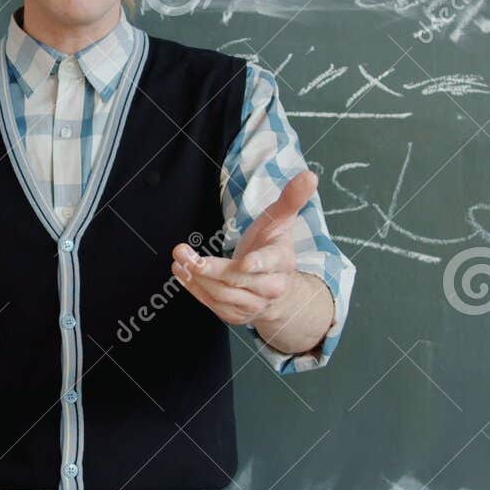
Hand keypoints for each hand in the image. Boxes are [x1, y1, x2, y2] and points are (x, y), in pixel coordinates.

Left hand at [170, 171, 317, 326]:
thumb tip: (310, 174)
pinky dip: (194, 288)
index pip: (271, 263)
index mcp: (282, 261)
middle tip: (184, 251)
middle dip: (210, 268)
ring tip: (179, 257)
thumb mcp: (281, 220)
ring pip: (223, 295)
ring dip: (197, 277)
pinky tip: (180, 272)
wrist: (278, 289)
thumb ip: (291, 199)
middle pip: (239, 281)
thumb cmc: (273, 246)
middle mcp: (270, 287)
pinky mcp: (236, 314)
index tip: (244, 262)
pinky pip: (213, 304)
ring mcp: (253, 304)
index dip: (259, 264)